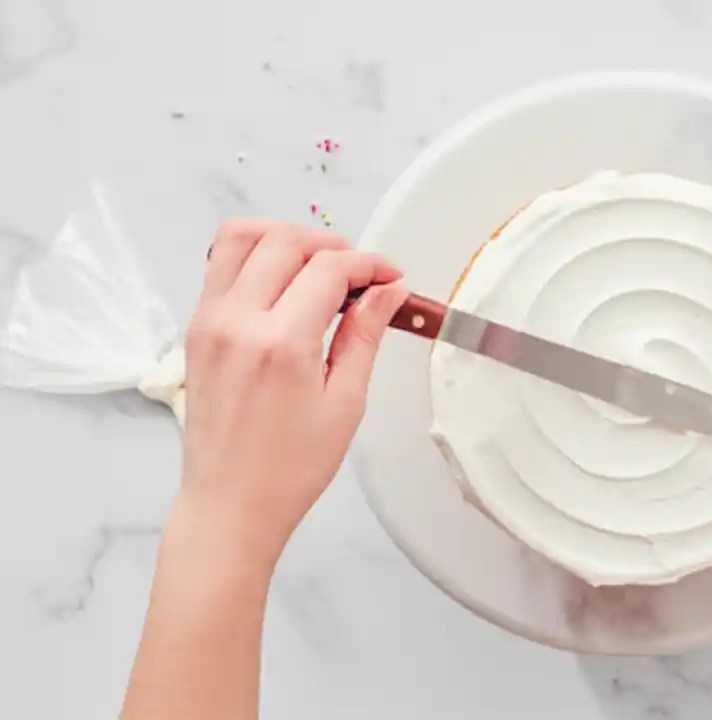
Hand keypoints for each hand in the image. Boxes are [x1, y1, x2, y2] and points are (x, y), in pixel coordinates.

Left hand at [178, 219, 408, 561]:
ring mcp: (209, 322)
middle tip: (360, 274)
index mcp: (281, 344)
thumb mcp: (346, 402)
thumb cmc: (290, 467)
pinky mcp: (196, 329)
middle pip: (286, 242)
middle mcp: (237, 322)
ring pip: (242, 237)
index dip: (369, 264)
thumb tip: (388, 291)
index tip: (390, 277)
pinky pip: (221, 266)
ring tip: (318, 265)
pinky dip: (256, 258)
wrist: (231, 503)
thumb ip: (364, 335)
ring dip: (286, 238)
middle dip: (332, 246)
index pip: (329, 269)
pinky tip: (285, 286)